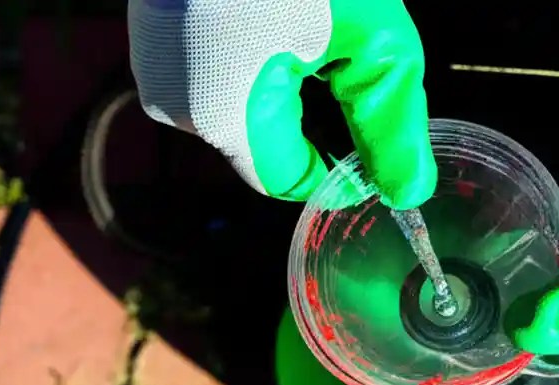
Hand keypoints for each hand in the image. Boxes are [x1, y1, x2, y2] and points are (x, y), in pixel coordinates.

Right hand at [127, 0, 437, 209]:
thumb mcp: (372, 39)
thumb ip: (392, 124)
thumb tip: (409, 192)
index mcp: (225, 116)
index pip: (288, 182)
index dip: (336, 169)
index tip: (372, 143)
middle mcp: (176, 104)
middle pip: (263, 142)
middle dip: (311, 116)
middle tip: (346, 63)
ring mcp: (154, 66)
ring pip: (237, 106)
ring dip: (281, 82)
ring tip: (307, 27)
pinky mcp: (149, 34)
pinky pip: (210, 70)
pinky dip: (248, 56)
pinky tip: (270, 17)